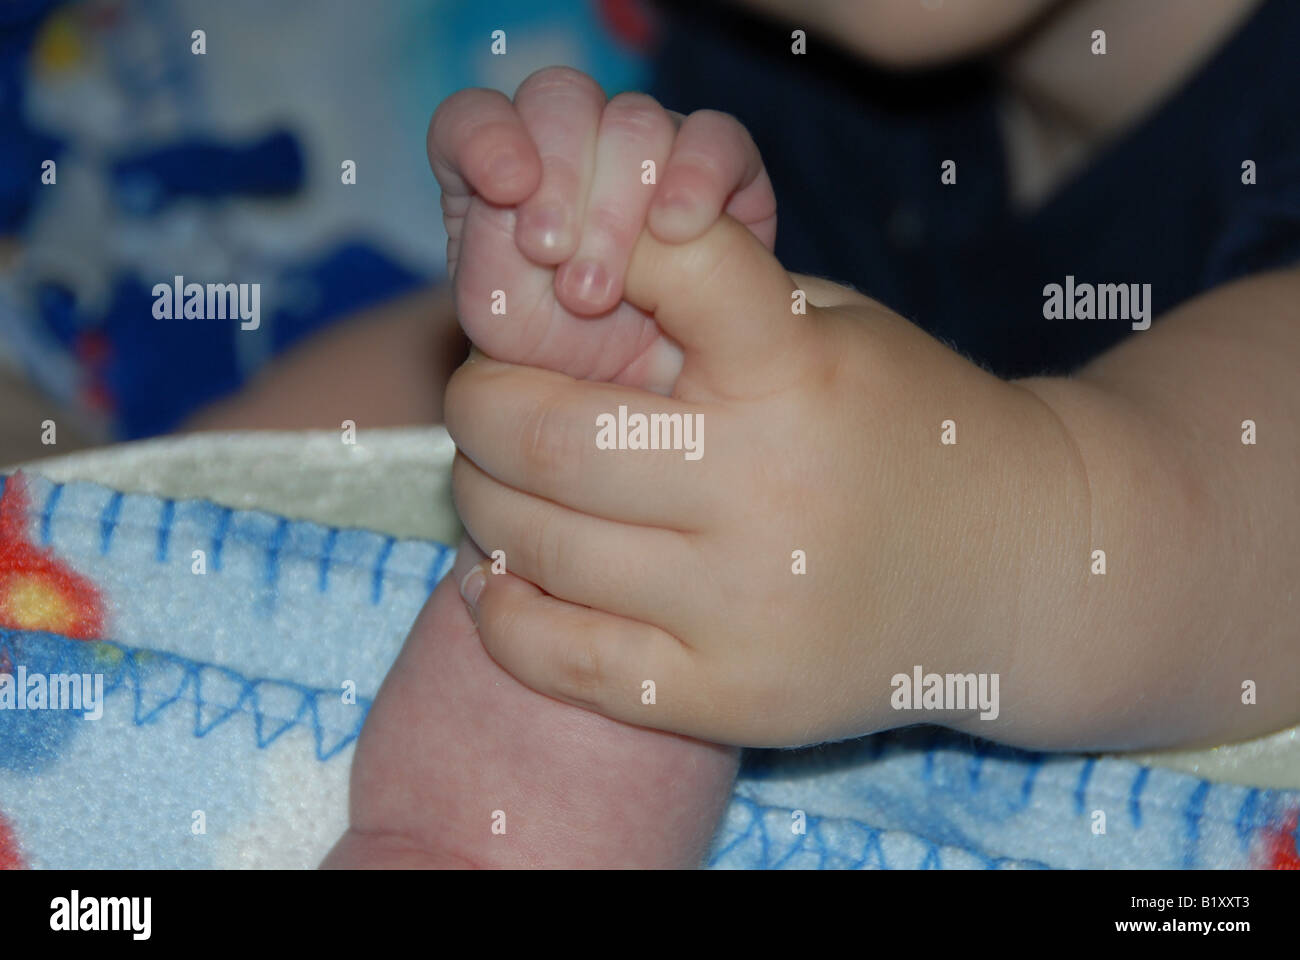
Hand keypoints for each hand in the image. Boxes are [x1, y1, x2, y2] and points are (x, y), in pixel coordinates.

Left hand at [428, 67, 775, 392]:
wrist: (657, 407)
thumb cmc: (567, 367)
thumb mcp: (505, 332)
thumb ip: (486, 265)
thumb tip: (509, 199)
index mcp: (506, 179)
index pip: (475, 117)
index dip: (485, 134)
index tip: (506, 185)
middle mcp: (577, 152)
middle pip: (559, 99)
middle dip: (558, 174)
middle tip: (554, 256)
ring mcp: (651, 154)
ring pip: (634, 118)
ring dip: (616, 206)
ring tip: (601, 291)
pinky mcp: (722, 174)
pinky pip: (716, 136)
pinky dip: (696, 174)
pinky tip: (678, 229)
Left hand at [446, 216, 1086, 746]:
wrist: (1021, 569)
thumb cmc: (903, 428)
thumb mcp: (830, 332)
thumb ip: (705, 307)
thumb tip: (545, 298)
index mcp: (797, 367)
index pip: (661, 264)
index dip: (582, 246)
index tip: (556, 278)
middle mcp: (767, 485)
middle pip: (539, 430)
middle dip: (475, 403)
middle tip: (478, 400)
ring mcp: (747, 605)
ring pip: (533, 543)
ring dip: (482, 498)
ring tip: (493, 481)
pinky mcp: (731, 696)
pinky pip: (558, 659)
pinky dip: (500, 611)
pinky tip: (503, 576)